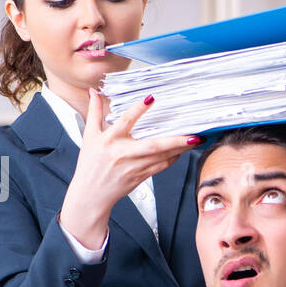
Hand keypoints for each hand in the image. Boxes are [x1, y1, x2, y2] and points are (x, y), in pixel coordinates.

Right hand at [59, 89, 199, 248]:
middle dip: (176, 140)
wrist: (92, 194)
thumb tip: (93, 92)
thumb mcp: (89, 136)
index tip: (151, 98)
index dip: (138, 109)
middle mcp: (125, 153)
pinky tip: (183, 150)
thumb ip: (94, 112)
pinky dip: (174, 157)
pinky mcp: (142, 176)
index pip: (126, 121)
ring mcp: (135, 166)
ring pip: (163, 157)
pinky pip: (162, 166)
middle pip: (153, 145)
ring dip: (181, 148)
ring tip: (196, 139)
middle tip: (194, 134)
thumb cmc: (90, 164)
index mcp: (110, 139)